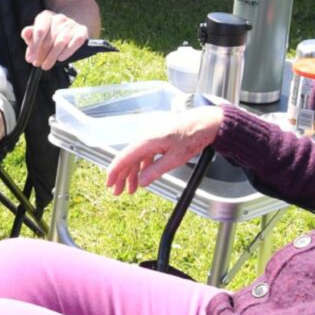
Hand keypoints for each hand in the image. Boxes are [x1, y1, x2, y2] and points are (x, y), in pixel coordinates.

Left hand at [21, 11, 88, 69]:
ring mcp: (71, 24)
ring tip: (46, 65)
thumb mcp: (37, 34)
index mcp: (45, 17)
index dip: (34, 46)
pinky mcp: (81, 31)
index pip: (39, 31)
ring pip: (60, 42)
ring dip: (52, 56)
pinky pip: (74, 43)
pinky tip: (60, 58)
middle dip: (41, 54)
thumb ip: (29, 34)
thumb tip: (26, 33)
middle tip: (37, 64)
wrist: (70, 29)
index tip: (30, 59)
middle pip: (49, 39)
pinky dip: (67, 52)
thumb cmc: (49, 34)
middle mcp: (59, 18)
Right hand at [104, 106, 224, 195]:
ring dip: (132, 174)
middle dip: (122, 177)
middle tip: (118, 192)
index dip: (115, 172)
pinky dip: (142, 167)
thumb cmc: (192, 136)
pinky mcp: (157, 140)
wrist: (205, 122)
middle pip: (128, 159)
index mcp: (147, 141)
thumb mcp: (175, 159)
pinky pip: (144, 155)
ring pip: (136, 158)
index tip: (109, 184)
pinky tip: (143, 177)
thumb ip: (156, 170)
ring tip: (131, 189)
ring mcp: (151, 139)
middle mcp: (145, 138)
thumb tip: (141, 181)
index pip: (124, 158)